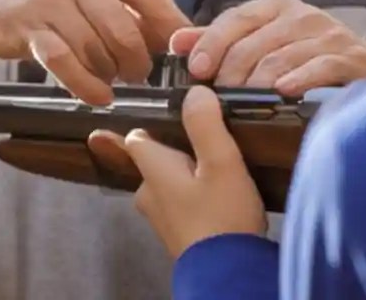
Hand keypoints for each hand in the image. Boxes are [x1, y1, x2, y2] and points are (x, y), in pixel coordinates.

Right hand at [0, 0, 190, 104]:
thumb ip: (136, 7)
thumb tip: (185, 41)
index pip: (155, 0)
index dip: (172, 36)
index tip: (181, 60)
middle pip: (127, 33)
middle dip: (138, 64)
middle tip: (136, 75)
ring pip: (98, 51)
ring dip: (109, 75)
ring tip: (109, 79)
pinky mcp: (28, 26)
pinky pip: (66, 63)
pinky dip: (87, 86)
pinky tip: (98, 97)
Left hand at [87, 86, 265, 258]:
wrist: (229, 274)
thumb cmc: (222, 216)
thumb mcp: (221, 162)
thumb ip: (205, 124)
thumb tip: (194, 91)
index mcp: (152, 170)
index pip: (137, 137)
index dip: (152, 122)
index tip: (172, 113)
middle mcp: (148, 193)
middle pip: (154, 159)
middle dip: (175, 148)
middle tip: (208, 139)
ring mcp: (162, 217)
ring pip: (169, 182)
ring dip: (188, 174)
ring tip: (219, 167)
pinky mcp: (179, 233)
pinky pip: (181, 202)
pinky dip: (195, 194)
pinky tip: (220, 194)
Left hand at [171, 0, 365, 95]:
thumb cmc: (308, 64)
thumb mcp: (264, 46)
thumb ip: (221, 43)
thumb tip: (176, 42)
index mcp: (278, 8)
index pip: (236, 18)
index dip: (212, 43)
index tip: (197, 70)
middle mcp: (303, 16)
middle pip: (255, 42)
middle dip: (231, 73)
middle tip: (218, 100)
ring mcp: (330, 35)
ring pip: (282, 57)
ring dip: (258, 83)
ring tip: (243, 104)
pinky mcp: (353, 58)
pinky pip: (320, 66)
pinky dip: (299, 79)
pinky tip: (283, 93)